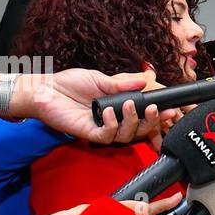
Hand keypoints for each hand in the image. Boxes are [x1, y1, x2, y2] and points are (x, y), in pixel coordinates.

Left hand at [11, 69, 176, 143]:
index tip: (169, 109)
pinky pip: (107, 136)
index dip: (157, 116)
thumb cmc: (68, 84)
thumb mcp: (100, 79)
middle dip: (152, 122)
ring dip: (132, 122)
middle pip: (140, 130)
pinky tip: (110, 112)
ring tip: (128, 106)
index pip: (142, 116)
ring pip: (127, 136)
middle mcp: (112, 121)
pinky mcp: (89, 133)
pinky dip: (112, 125)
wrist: (45, 89)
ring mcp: (102, 128)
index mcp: (118, 108)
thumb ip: (122, 83)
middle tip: (156, 110)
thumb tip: (144, 81)